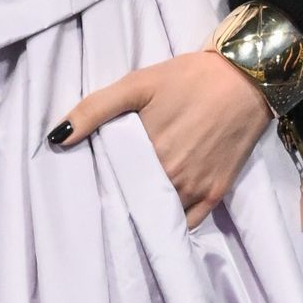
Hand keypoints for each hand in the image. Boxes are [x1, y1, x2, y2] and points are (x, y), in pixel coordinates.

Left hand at [47, 47, 272, 225]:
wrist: (245, 78)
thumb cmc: (187, 79)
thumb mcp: (137, 84)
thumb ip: (94, 109)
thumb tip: (57, 138)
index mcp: (146, 154)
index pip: (112, 185)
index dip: (100, 187)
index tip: (89, 187)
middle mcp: (170, 178)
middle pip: (135, 202)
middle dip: (121, 202)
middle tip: (107, 199)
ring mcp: (195, 189)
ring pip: (160, 216)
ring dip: (145, 215)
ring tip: (132, 208)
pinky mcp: (216, 193)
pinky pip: (188, 223)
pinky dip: (172, 223)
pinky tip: (160, 217)